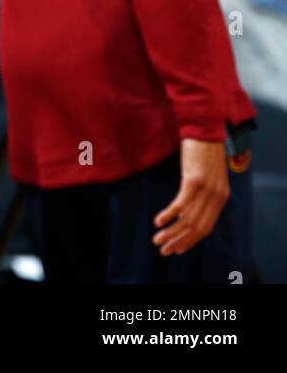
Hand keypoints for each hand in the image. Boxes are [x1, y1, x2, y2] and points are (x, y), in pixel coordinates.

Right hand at [153, 138, 230, 255]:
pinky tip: (158, 221)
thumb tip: (188, 205)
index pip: (206, 227)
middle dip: (179, 241)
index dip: (190, 240)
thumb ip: (203, 190)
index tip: (176, 249)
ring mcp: (206, 189)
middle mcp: (216, 196)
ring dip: (171, 232)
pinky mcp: (194, 180)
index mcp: (221, 196)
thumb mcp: (206, 173)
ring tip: (157, 240)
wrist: (205, 126)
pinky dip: (170, 215)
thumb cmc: (202, 148)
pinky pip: (182, 204)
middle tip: (163, 250)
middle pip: (198, 227)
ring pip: (189, 219)